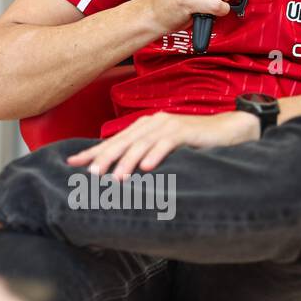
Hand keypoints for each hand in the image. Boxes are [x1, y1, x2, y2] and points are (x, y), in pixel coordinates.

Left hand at [65, 110, 261, 178]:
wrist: (229, 129)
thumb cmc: (194, 142)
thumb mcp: (164, 148)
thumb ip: (144, 155)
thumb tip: (120, 173)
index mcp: (143, 126)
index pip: (113, 141)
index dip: (92, 151)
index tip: (72, 163)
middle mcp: (152, 123)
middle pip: (122, 141)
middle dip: (104, 157)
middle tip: (89, 174)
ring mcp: (168, 125)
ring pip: (141, 143)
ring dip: (127, 161)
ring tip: (115, 178)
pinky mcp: (185, 131)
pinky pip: (166, 143)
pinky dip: (155, 155)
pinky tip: (146, 168)